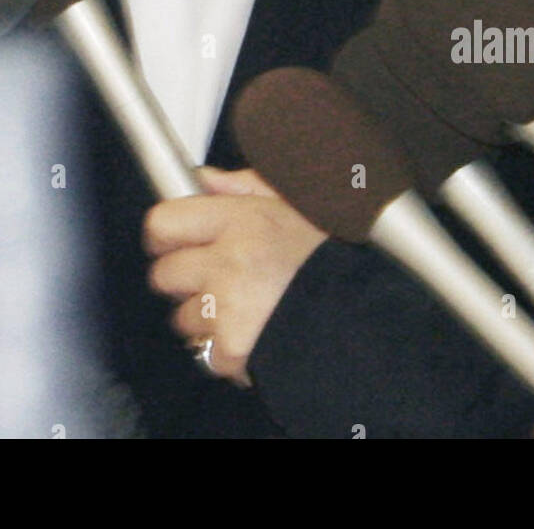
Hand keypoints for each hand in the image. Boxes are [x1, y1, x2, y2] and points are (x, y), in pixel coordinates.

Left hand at [143, 166, 327, 385]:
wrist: (369, 316)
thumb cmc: (333, 259)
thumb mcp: (296, 205)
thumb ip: (245, 188)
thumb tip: (206, 180)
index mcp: (242, 220)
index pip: (164, 223)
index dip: (165, 235)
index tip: (173, 242)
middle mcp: (230, 261)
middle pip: (164, 274)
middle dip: (184, 280)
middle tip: (218, 279)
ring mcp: (228, 308)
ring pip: (182, 317)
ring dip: (204, 318)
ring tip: (244, 309)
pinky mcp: (233, 349)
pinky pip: (203, 354)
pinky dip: (223, 352)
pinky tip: (253, 336)